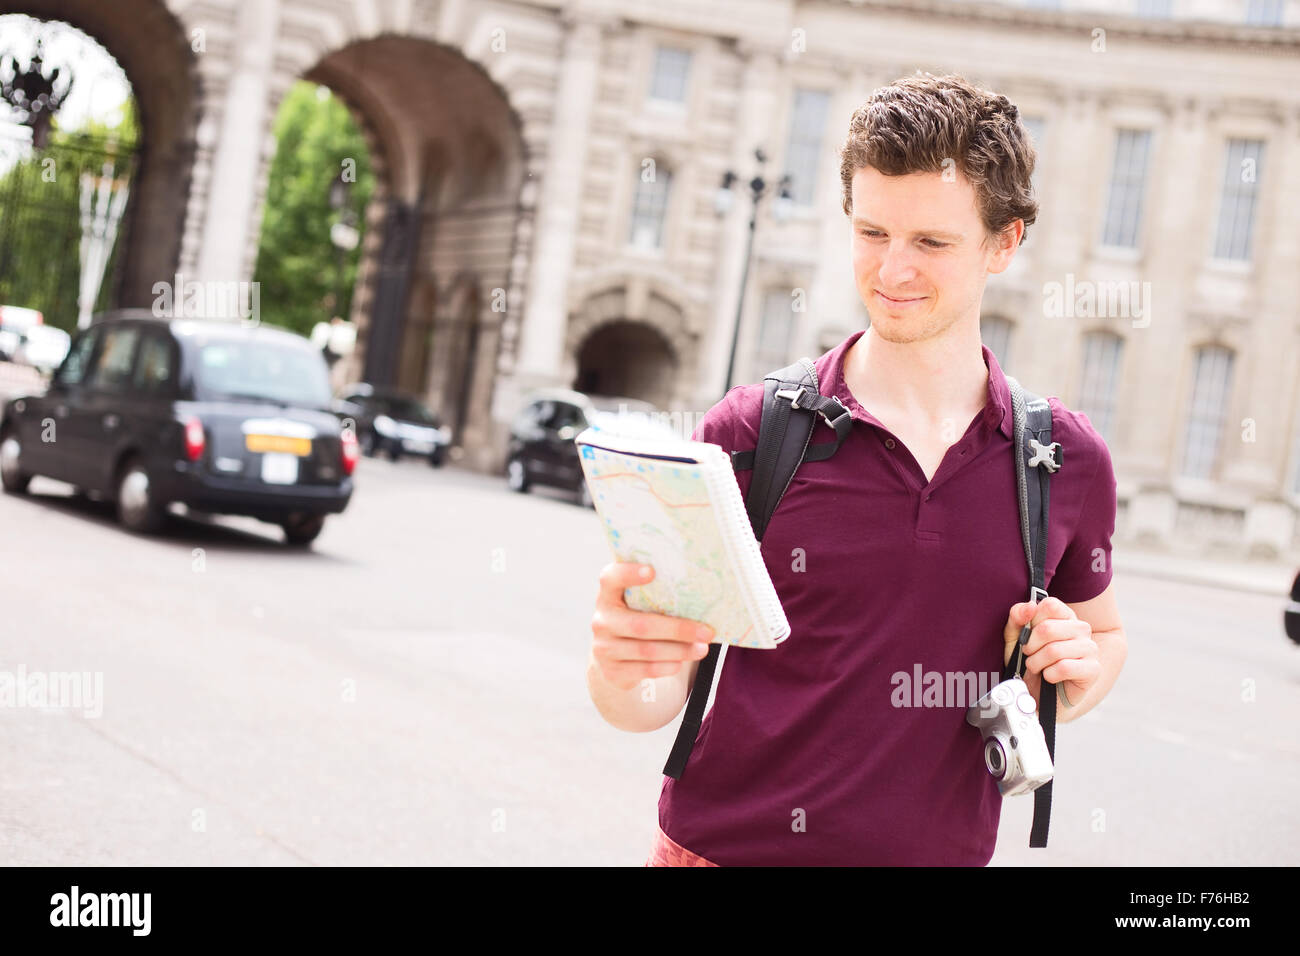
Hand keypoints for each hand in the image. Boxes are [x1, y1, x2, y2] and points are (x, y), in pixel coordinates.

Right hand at [590, 562, 713, 690]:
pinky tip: (682, 662)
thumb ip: (655, 596)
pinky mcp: (613, 672)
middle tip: (706, 631)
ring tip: (702, 648)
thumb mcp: (637, 605)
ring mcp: (604, 648)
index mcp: (608, 596)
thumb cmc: (636, 620)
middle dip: (678, 629)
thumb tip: (700, 594)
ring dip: (680, 650)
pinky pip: (645, 670)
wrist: (613, 658)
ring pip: (647, 651)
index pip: (611, 578)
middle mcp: (601, 621)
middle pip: (641, 625)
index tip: (652, 571)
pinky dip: (667, 666)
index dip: (628, 574)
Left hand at [1002, 596, 1099, 708]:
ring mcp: (1090, 648)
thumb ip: (1017, 617)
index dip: (1031, 621)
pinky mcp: (1093, 669)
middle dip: (1030, 646)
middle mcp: (1081, 628)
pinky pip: (1064, 668)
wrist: (1039, 693)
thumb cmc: (1030, 660)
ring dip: (1037, 663)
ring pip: (1054, 650)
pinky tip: (1050, 677)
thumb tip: (1030, 606)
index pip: (1049, 605)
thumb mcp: (1015, 637)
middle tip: (1029, 655)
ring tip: (1037, 668)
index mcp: (1064, 615)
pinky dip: (1049, 675)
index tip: (1027, 635)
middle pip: (1048, 629)